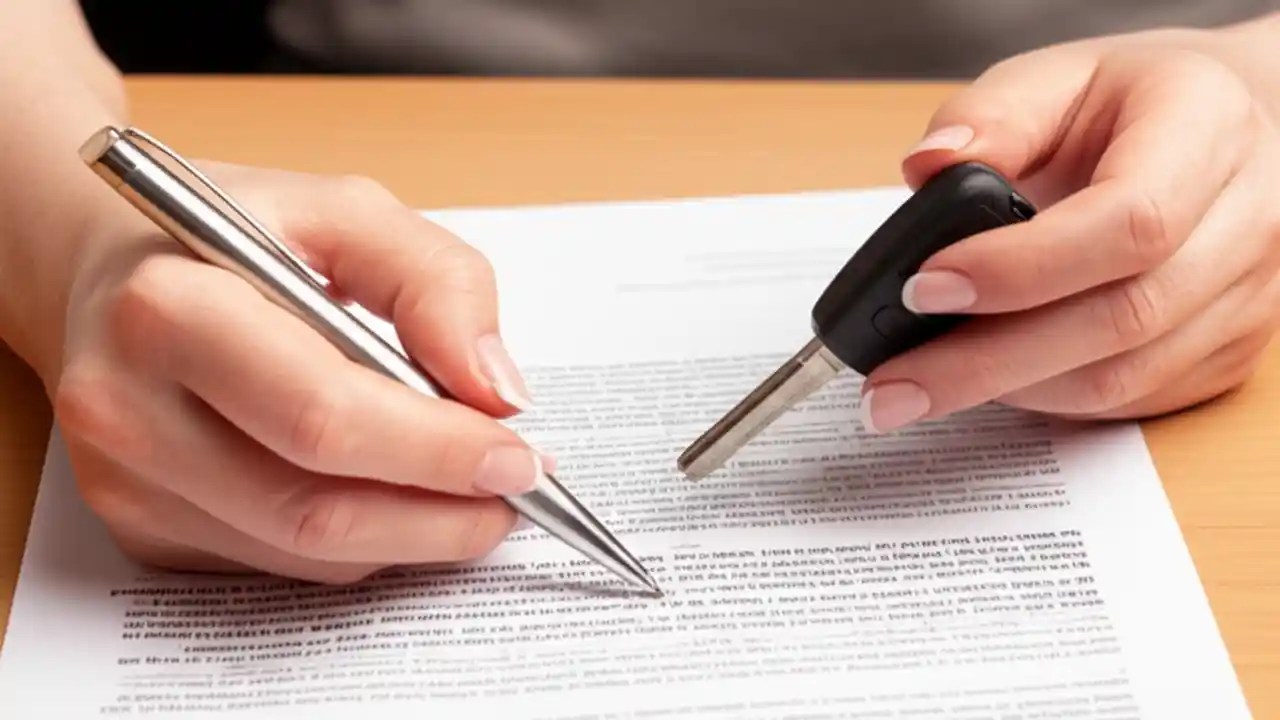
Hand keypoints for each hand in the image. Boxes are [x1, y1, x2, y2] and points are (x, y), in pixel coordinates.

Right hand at [48, 162, 546, 582]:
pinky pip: (280, 562)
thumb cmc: (239, 231)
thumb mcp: (347, 211)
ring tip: (474, 498)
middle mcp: (125, 409)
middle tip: (515, 492)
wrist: (113, 266)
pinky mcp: (142, 528)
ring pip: (304, 552)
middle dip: (440, 513)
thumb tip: (497, 391)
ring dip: (412, 538)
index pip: (324, 415)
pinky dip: (361, 544)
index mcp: (170, 310)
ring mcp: (126, 482)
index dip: (437, 451)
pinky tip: (400, 500)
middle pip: (314, 507)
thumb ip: (437, 283)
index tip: (519, 456)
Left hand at [859, 24, 1279, 431]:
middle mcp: (1247, 222)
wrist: (1227, 133)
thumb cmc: (1130, 106)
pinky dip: (1043, 400)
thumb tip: (925, 167)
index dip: (1020, 267)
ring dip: (1005, 391)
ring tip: (912, 388)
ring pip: (1121, 378)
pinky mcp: (1225, 355)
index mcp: (1207, 132)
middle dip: (986, 361)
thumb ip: (991, 117)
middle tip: (887, 386)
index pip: (1128, 221)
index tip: (922, 288)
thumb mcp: (1057, 79)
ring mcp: (1245, 300)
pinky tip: (982, 381)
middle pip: (1120, 318)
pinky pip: (1126, 402)